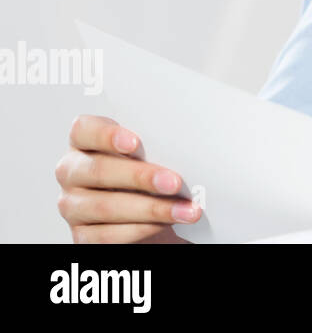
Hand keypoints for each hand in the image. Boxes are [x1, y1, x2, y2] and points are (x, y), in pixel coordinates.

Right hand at [55, 115, 198, 242]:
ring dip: (152, 209)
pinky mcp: (82, 235)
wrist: (147, 211)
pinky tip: (165, 224)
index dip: (106, 135)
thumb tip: (183, 149)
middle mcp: (72, 172)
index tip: (135, 143)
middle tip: (175, 183)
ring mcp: (72, 205)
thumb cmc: (147, 173)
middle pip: (99, 170)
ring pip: (106, 206)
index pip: (83, 130)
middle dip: (141, 177)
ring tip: (185, 209)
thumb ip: (154, 146)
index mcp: (84, 142)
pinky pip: (109, 235)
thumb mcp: (149, 153)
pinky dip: (142, 229)